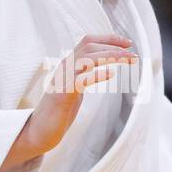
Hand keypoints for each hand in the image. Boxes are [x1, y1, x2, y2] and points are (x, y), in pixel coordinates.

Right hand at [3, 34, 137, 169]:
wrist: (38, 132)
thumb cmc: (58, 112)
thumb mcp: (75, 89)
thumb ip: (85, 76)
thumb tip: (104, 70)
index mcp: (68, 65)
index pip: (88, 42)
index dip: (109, 39)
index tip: (128, 44)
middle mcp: (64, 68)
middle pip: (89, 46)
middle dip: (113, 46)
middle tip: (133, 54)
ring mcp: (62, 81)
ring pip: (86, 59)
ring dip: (110, 56)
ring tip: (128, 59)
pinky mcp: (62, 96)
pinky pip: (80, 80)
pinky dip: (97, 74)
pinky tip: (111, 73)